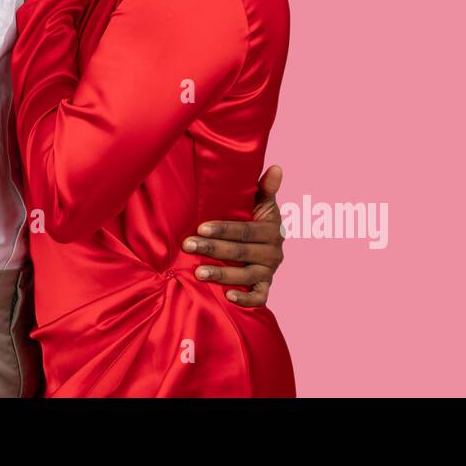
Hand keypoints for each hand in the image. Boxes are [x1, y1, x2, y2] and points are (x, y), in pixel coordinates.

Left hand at [181, 164, 284, 307]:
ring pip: (246, 275)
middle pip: (241, 252)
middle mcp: (273, 251)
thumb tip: (276, 167)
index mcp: (272, 229)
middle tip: (188, 245)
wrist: (266, 244)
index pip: (245, 230)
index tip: (201, 227)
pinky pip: (260, 296)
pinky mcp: (266, 286)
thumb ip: (265, 188)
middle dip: (213, 249)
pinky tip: (228, 296)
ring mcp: (270, 271)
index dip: (223, 229)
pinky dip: (246, 299)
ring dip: (222, 274)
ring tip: (198, 273)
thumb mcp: (262, 203)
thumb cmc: (256, 218)